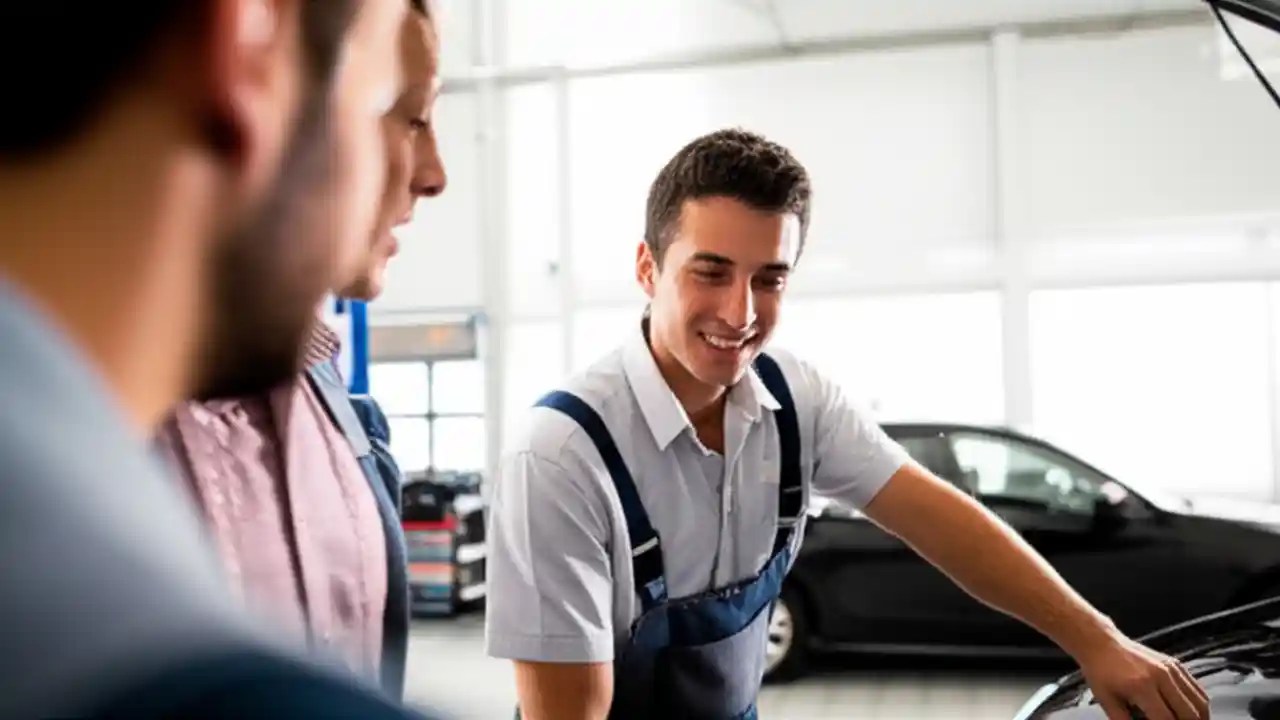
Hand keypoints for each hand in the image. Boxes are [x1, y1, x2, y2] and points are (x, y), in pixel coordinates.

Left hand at [1078, 634, 1208, 719]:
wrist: (1101, 643)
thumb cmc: (1100, 672)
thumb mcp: (1107, 702)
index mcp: (1141, 686)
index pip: (1166, 719)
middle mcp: (1161, 676)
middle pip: (1190, 713)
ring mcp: (1171, 668)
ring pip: (1201, 702)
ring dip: (1197, 718)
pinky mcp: (1176, 664)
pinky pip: (1198, 690)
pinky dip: (1197, 705)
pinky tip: (1187, 713)